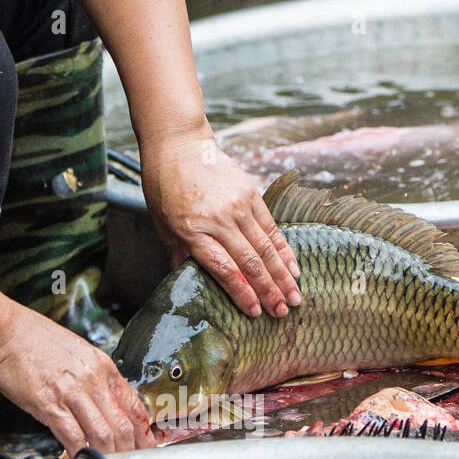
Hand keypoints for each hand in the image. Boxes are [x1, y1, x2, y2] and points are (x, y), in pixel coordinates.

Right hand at [0, 305, 154, 454]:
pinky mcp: (49, 404)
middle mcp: (92, 379)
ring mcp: (71, 392)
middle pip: (123, 424)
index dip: (144, 433)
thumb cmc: (35, 341)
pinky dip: (80, 452)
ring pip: (103, 433)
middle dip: (130, 450)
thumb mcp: (78, 354)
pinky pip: (72, 435)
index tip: (145, 447)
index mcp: (103, 366)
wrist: (4, 331)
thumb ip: (95, 379)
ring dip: (108, 455)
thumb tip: (105, 405)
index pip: (134, 405)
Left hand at [140, 123, 302, 317]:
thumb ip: (180, 256)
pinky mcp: (251, 193)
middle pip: (251, 261)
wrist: (179, 145)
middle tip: (283, 313)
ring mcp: (238, 205)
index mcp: (193, 231)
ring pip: (266, 247)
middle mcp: (219, 219)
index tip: (255, 312)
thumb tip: (191, 286)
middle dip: (269, 291)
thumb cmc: (165, 189)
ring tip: (294, 297)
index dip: (242, 293)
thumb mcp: (164, 227)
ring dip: (282, 275)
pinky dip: (284, 250)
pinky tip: (294, 268)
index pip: (224, 269)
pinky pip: (272, 227)